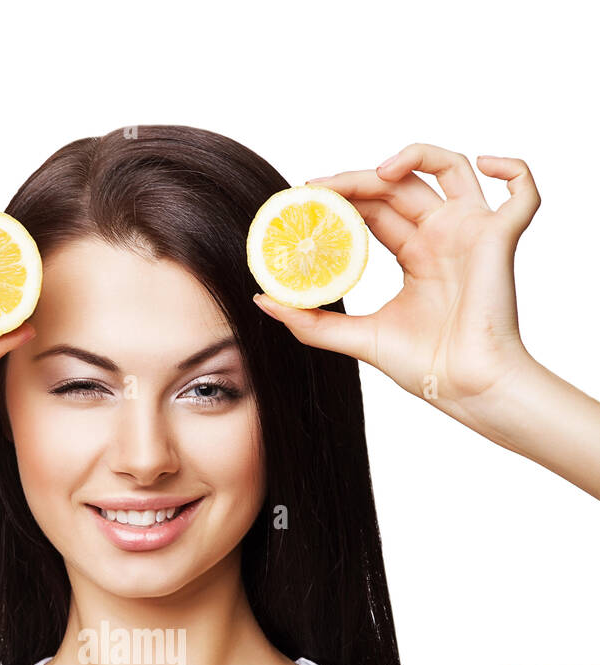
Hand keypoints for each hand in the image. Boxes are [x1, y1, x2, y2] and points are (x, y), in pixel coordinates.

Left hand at [254, 143, 540, 408]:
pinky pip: (523, 193)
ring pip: (449, 167)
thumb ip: (310, 321)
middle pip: (399, 185)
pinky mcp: (500, 238)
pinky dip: (514, 169)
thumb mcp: (357, 338)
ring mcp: (472, 232)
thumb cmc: (424, 368)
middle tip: (317, 188)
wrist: (465, 388)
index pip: (374, 209)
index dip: (341, 196)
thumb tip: (262, 299)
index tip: (304, 197)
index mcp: (415, 254)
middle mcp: (443, 236)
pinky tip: (487, 161)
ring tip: (377, 172)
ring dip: (414, 155)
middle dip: (357, 179)